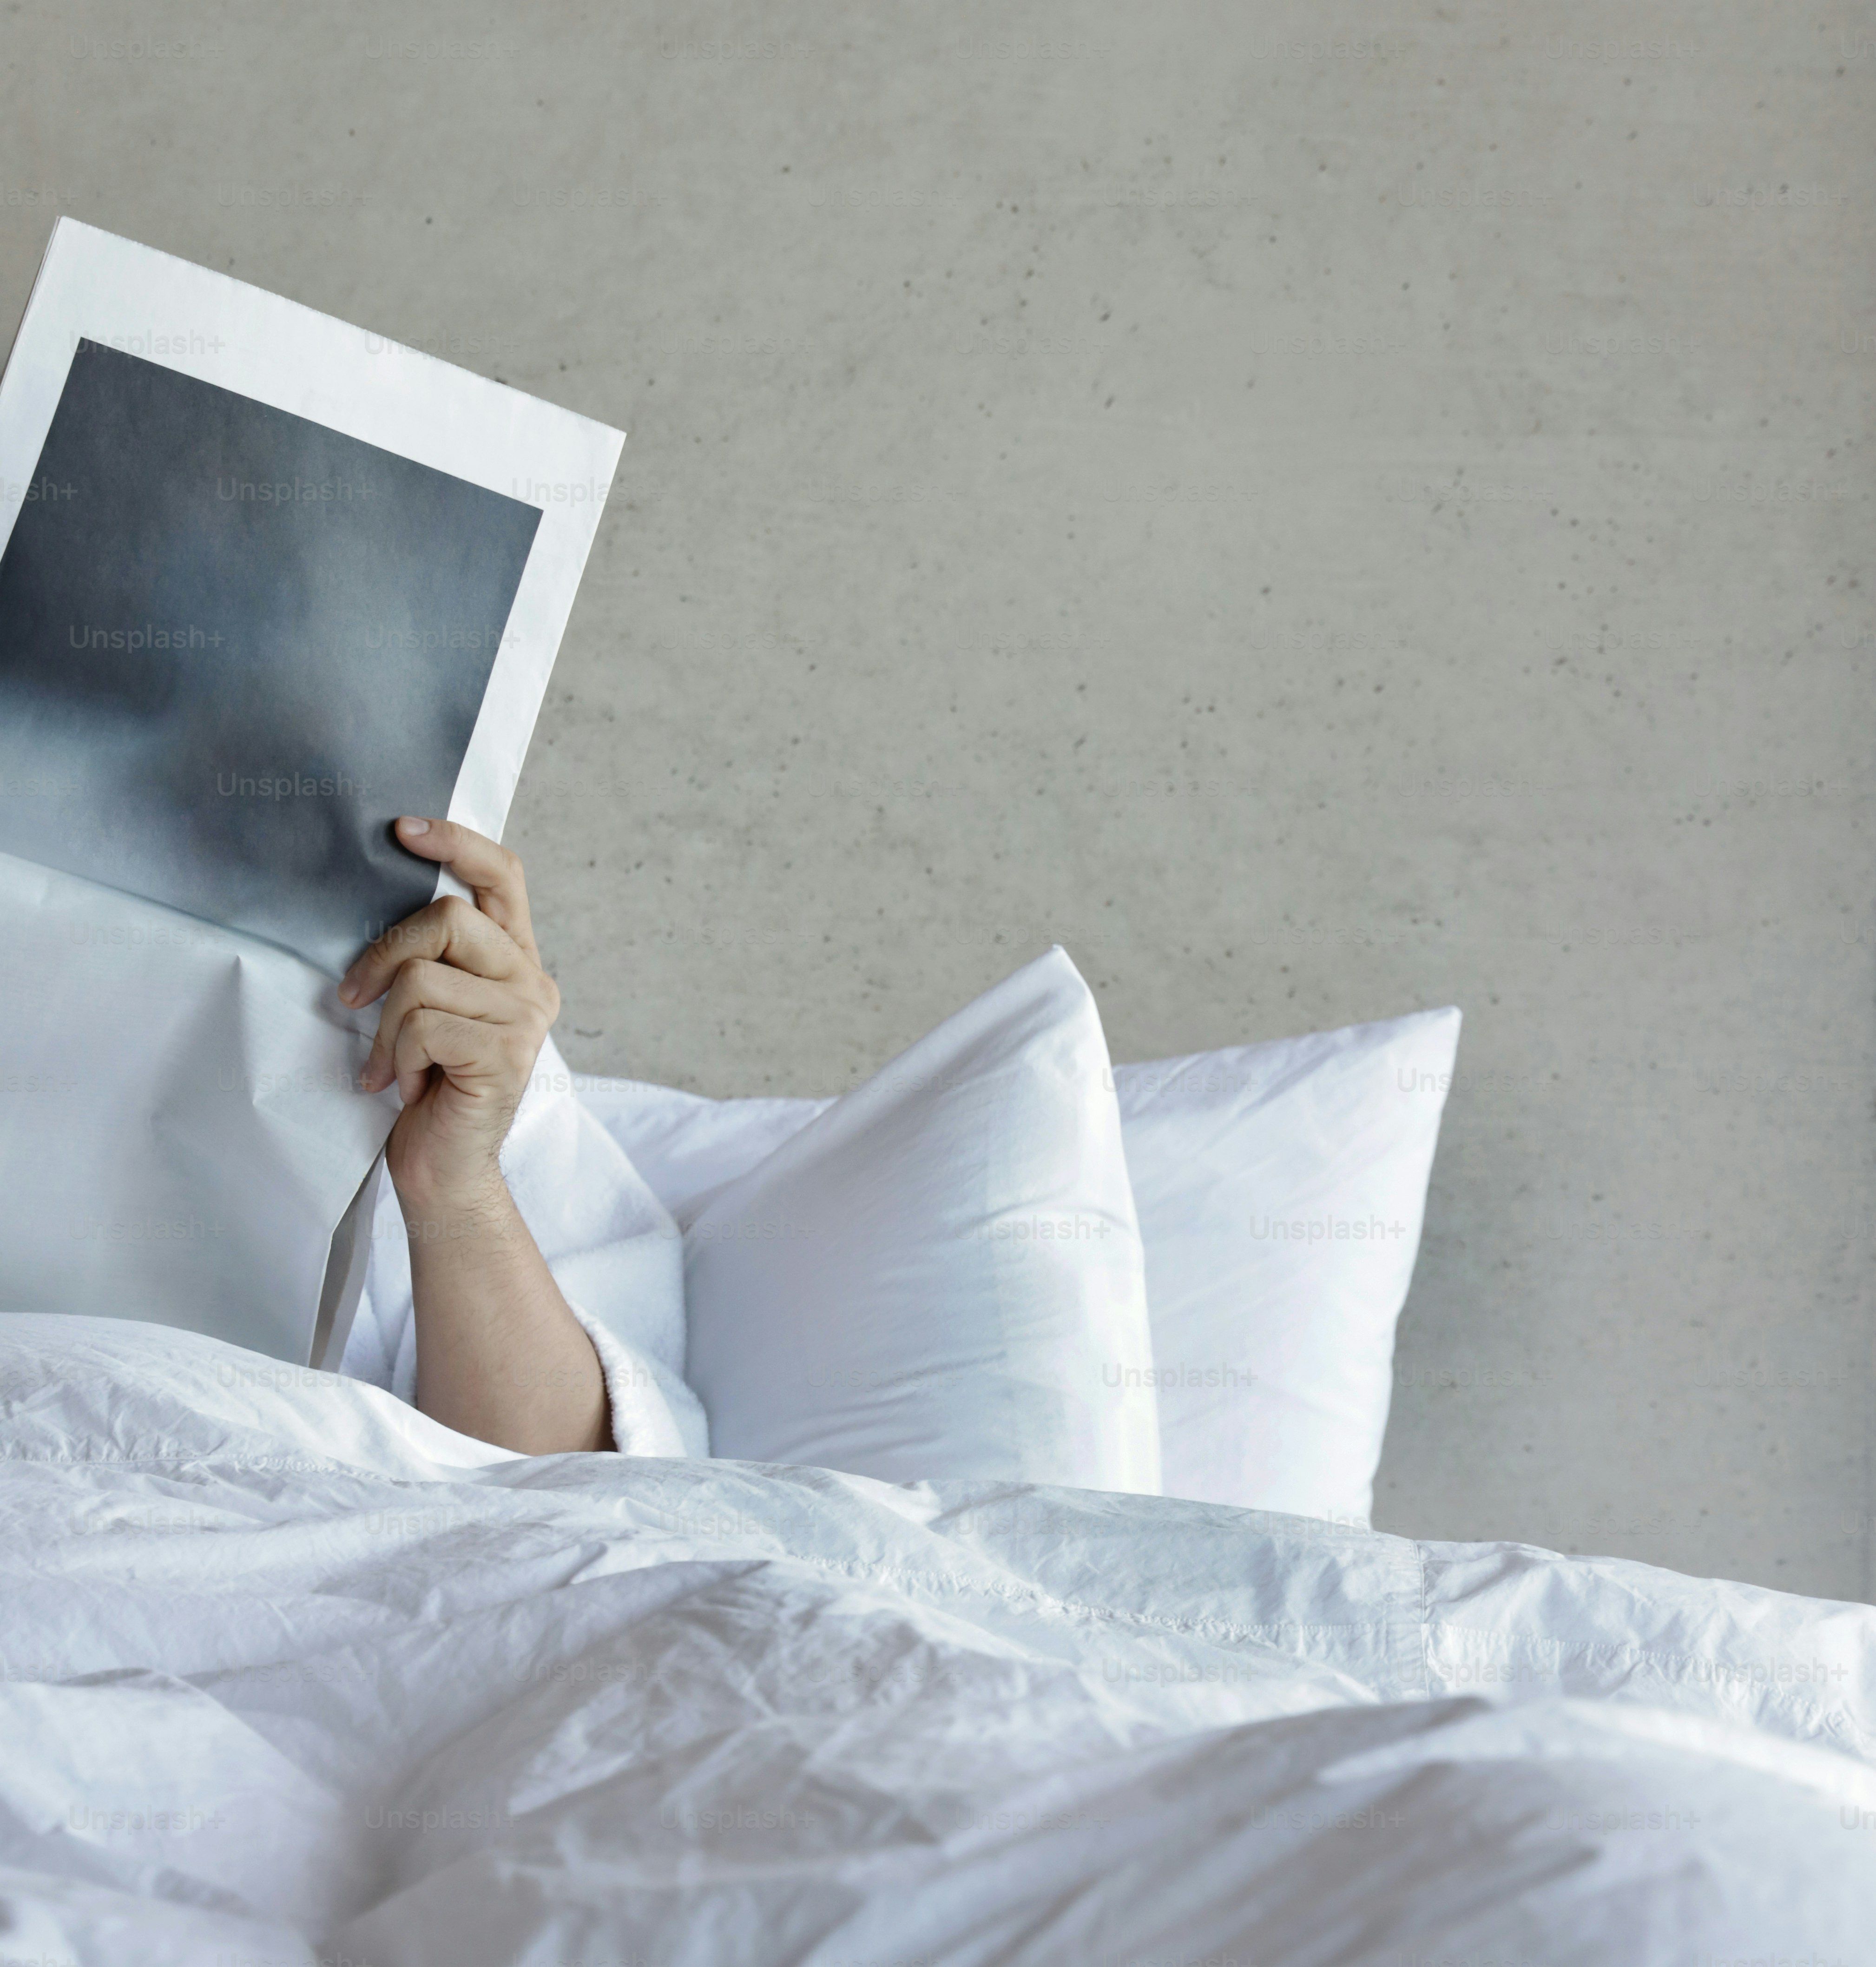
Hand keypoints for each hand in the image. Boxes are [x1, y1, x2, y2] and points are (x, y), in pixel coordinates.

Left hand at [338, 816, 560, 1213]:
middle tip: (355, 997)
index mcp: (517, 964)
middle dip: (385, 953)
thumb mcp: (429, 1008)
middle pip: (449, 918)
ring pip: (424, 977)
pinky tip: (403, 1086)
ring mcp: (524, 1020)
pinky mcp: (504, 1055)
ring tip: (390, 1064)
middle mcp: (532, 985)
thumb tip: (382, 902)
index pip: (503, 876)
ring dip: (385, 1026)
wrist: (445, 1172)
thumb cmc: (427, 1089)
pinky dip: (395, 1057)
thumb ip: (432, 958)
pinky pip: (422, 1024)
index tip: (402, 828)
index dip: (457, 842)